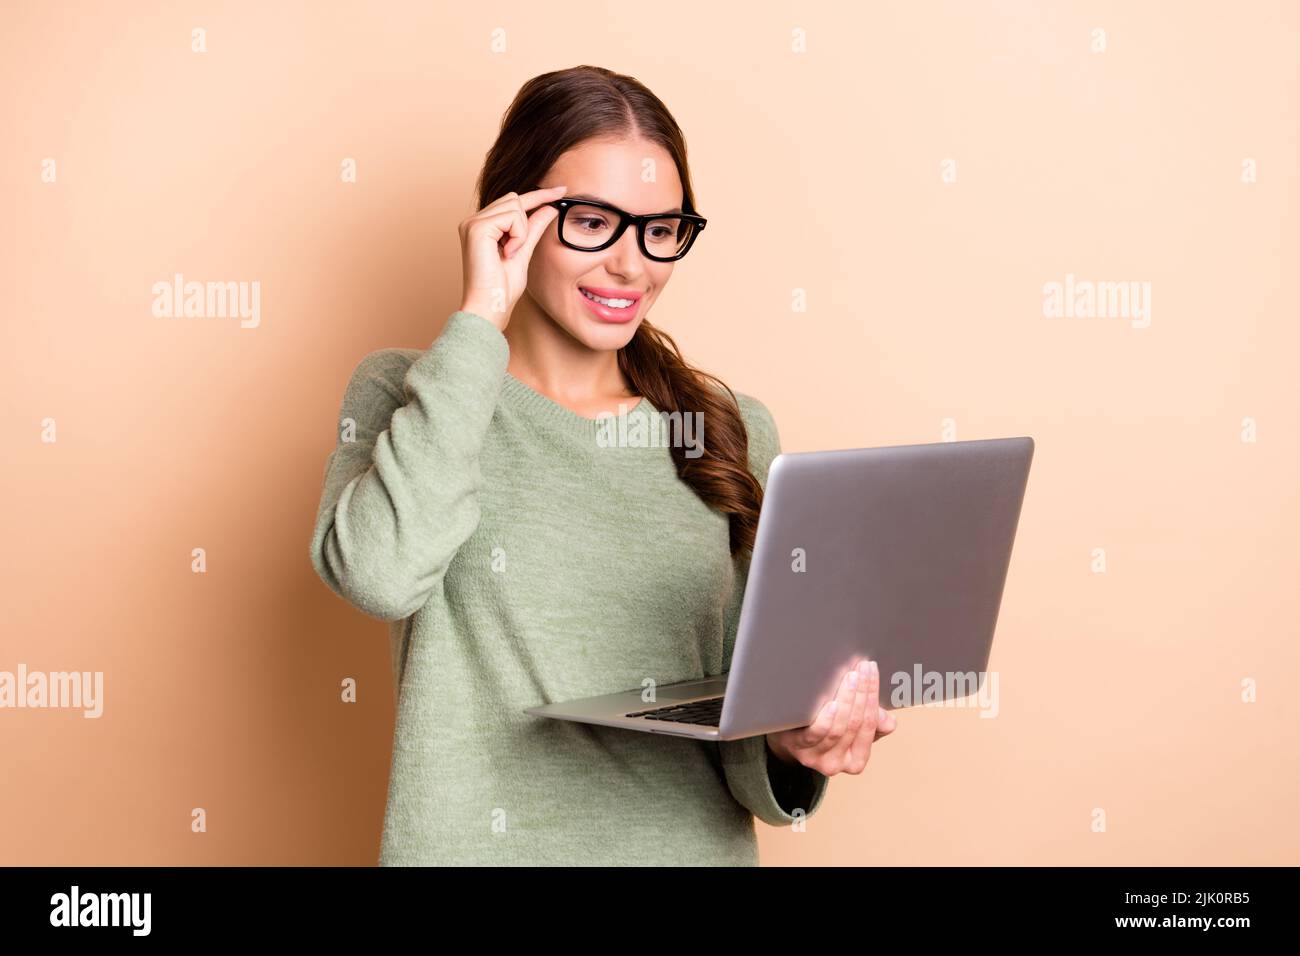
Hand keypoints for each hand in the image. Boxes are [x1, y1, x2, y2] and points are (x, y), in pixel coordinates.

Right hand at [458, 185, 565, 330]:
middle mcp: (473, 220)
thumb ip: (533, 228)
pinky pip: (512, 217)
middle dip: (525, 223)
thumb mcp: (524, 252)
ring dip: (522, 232)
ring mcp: (472, 222)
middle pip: (514, 198)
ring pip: (515, 206)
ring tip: (510, 254)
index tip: (561, 190)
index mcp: (481, 226)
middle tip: (517, 250)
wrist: (490, 306)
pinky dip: (518, 236)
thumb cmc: (502, 288)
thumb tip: (549, 207)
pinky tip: (507, 253)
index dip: (539, 194)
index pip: (513, 201)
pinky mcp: (476, 227)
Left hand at [766, 659, 896, 774]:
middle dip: (862, 693)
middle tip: (863, 668)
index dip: (873, 697)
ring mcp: (816, 758)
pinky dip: (826, 719)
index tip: (873, 672)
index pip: (871, 725)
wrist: (787, 736)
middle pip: (855, 724)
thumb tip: (888, 722)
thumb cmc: (824, 727)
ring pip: (838, 728)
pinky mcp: (797, 748)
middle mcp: (838, 764)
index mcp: (856, 761)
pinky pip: (815, 734)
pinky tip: (831, 704)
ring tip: (851, 678)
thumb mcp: (851, 727)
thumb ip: (872, 723)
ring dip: (847, 700)